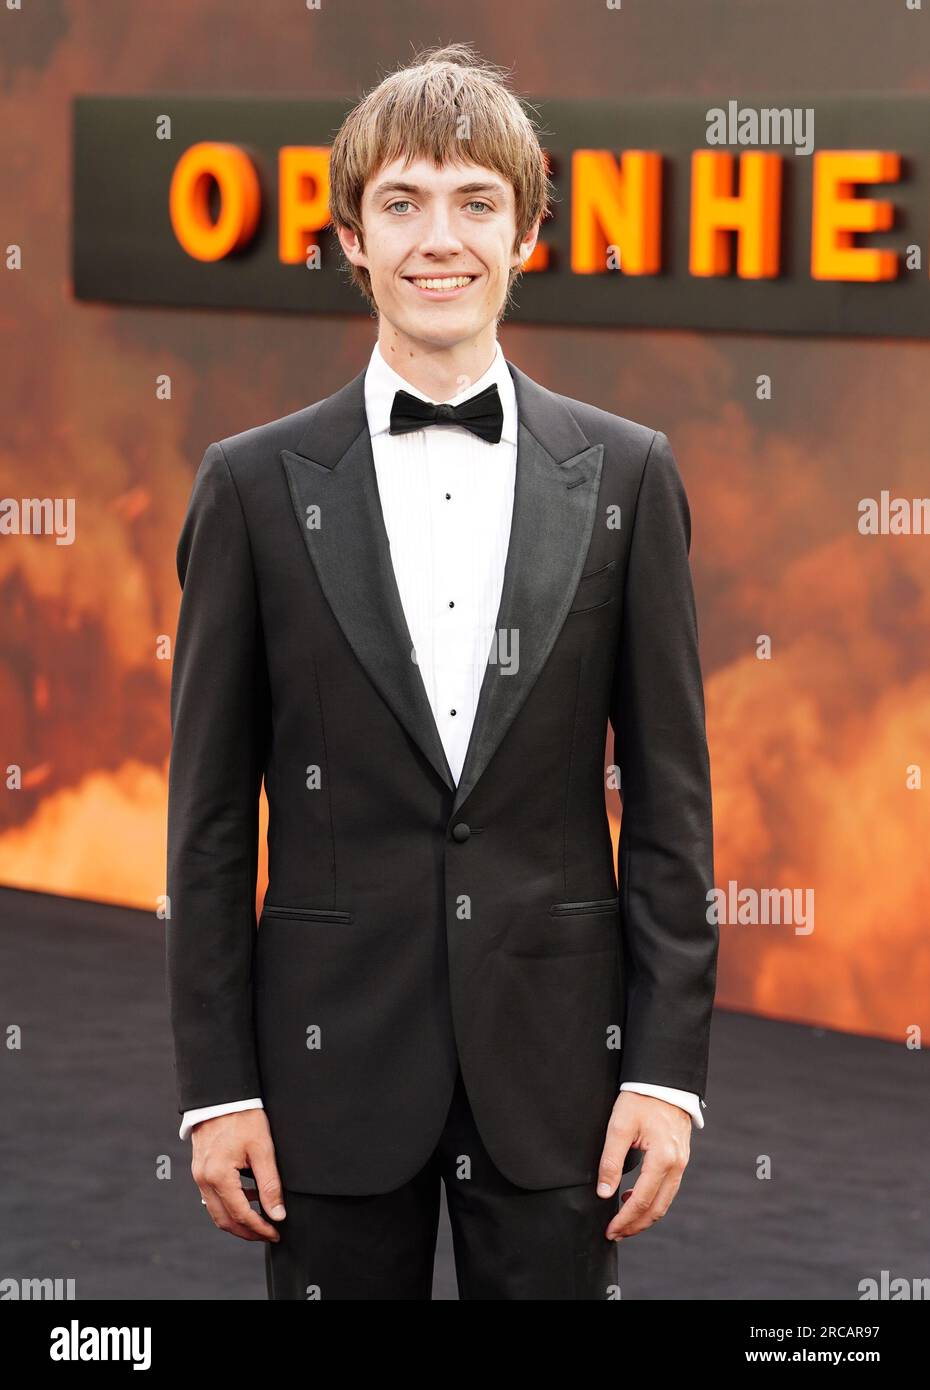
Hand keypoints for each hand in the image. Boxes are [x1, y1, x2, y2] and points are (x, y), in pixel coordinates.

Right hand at [191, 1109, 284, 1241]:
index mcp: (218, 1175)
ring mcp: (199, 1176)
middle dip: (247, 1231)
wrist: (222, 1096)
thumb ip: (270, 1184)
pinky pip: (213, 1198)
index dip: (259, 1228)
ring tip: (261, 1220)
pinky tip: (248, 1199)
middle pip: (224, 1220)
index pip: (241, 1214)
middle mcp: (204, 1179)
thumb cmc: (243, 1118)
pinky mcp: (200, 1170)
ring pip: (216, 1212)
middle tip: (268, 1233)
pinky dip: (230, 1205)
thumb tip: (277, 1214)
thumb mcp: (262, 1149)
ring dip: (237, 1221)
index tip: (276, 1233)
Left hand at [595, 1091, 690, 1239]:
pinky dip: (652, 1201)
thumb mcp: (619, 1126)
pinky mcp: (680, 1159)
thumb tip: (604, 1192)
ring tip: (622, 1222)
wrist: (663, 1081)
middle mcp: (677, 1165)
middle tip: (615, 1233)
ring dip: (644, 1216)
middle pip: (657, 1208)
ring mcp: (681, 1163)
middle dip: (635, 1225)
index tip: (610, 1230)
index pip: (643, 1200)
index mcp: (663, 1158)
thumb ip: (610, 1161)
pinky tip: (634, 1199)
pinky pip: (668, 1189)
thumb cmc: (641, 1099)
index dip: (625, 1219)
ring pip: (665, 1201)